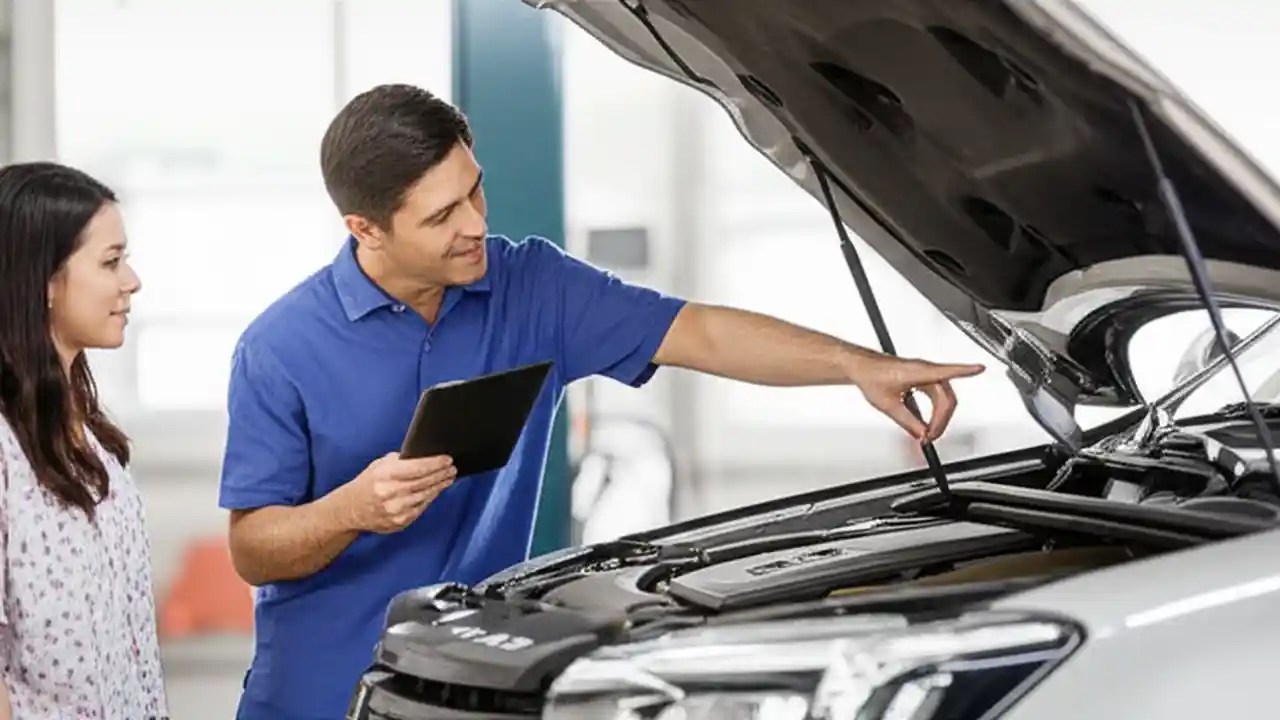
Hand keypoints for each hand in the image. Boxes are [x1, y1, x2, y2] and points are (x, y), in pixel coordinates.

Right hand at [335, 452, 456, 532]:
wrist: (351, 510)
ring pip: (426, 495)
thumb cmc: (368, 484)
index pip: (418, 468)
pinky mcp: (401, 521)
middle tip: (452, 468)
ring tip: (448, 478)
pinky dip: (430, 498)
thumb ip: (401, 460)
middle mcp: (391, 493)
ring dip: (440, 486)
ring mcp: (397, 509)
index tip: (447, 459)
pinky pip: (422, 507)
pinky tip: (436, 490)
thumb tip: (424, 456)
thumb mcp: (380, 465)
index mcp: (386, 475)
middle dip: (441, 474)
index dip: (435, 463)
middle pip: (425, 482)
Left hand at [854, 355, 984, 442]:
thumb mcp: (888, 404)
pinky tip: (929, 421)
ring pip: (942, 398)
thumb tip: (921, 434)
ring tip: (929, 432)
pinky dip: (934, 410)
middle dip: (942, 420)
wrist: (861, 367)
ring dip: (939, 417)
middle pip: (946, 398)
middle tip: (931, 436)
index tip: (979, 368)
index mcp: (918, 372)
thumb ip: (907, 421)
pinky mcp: (920, 378)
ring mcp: (923, 374)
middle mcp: (924, 371)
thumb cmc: (871, 376)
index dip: (965, 370)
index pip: (946, 371)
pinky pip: (935, 395)